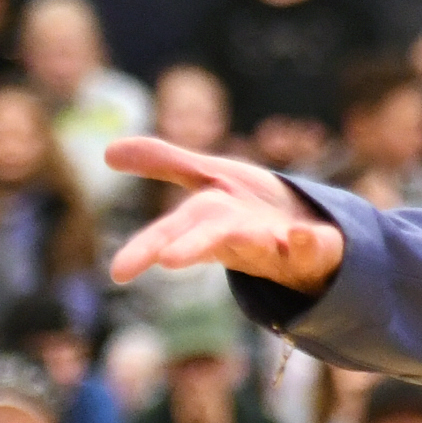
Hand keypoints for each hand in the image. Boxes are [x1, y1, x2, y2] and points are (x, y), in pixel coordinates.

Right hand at [105, 137, 344, 294]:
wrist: (307, 233)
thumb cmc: (247, 208)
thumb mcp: (208, 179)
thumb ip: (165, 164)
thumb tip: (107, 150)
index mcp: (210, 219)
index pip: (174, 231)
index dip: (147, 247)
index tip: (118, 272)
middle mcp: (240, 236)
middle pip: (213, 238)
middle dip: (192, 246)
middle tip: (167, 259)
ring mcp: (277, 245)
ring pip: (261, 244)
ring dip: (254, 242)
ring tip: (249, 239)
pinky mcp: (314, 248)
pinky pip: (312, 246)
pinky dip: (306, 241)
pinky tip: (301, 234)